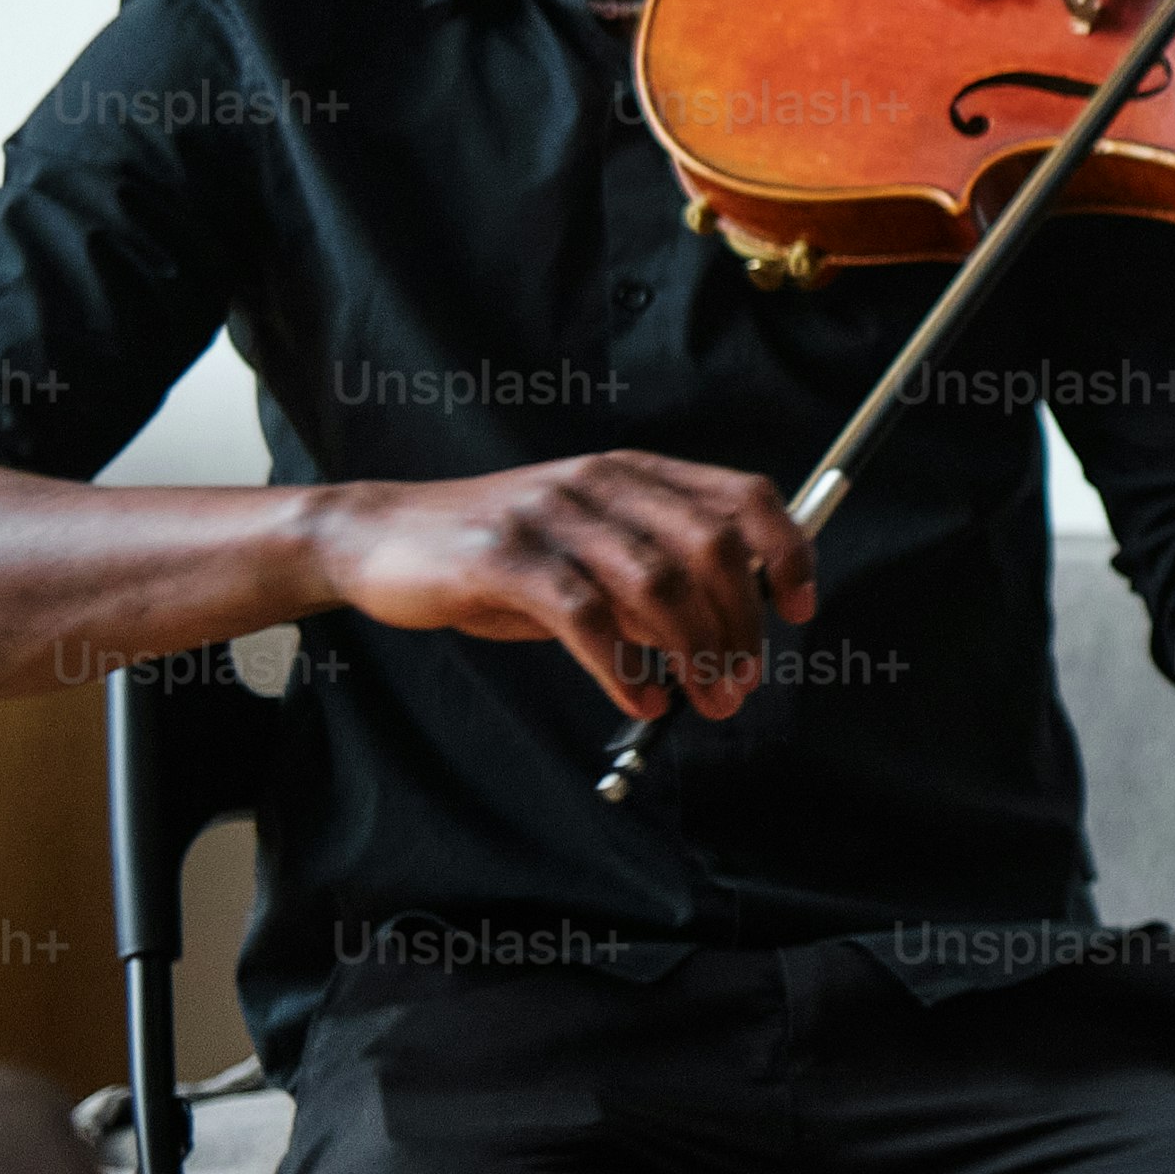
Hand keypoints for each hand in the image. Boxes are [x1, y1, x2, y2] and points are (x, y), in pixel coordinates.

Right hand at [305, 452, 817, 724]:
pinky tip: (640, 698)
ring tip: (705, 699)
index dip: (786, 550)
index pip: (741, 496)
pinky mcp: (503, 558)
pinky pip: (585, 615)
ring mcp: (551, 516)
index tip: (799, 609)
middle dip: (741, 623)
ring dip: (695, 652)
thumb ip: (652, 579)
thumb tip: (723, 634)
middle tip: (743, 681)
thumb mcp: (585, 552)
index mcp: (631, 474)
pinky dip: (624, 665)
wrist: (375, 537)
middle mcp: (600, 483)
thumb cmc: (494, 554)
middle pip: (711, 547)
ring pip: (658, 582)